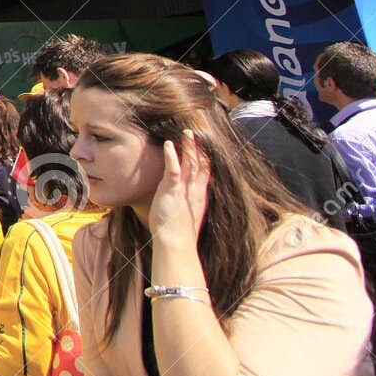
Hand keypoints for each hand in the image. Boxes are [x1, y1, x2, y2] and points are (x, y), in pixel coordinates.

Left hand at [149, 128, 209, 243]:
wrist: (177, 243)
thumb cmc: (179, 235)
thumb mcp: (188, 217)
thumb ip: (187, 207)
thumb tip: (183, 205)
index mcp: (199, 196)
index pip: (205, 173)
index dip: (204, 158)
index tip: (203, 147)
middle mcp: (195, 190)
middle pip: (200, 164)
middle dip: (198, 148)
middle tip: (195, 133)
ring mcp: (185, 189)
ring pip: (189, 163)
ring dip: (188, 146)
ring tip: (186, 133)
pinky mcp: (173, 190)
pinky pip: (173, 169)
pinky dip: (172, 156)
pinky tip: (169, 145)